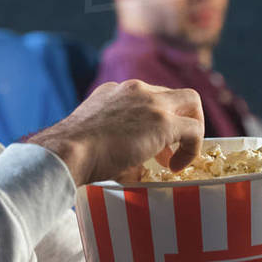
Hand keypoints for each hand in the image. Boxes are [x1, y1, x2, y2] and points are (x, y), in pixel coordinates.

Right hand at [27, 79, 203, 185]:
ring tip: (178, 160)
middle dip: (179, 120)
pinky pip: (193, 129)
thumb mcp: (96, 140)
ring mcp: (150, 101)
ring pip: (191, 102)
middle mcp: (135, 89)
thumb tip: (133, 172)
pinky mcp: (162, 121)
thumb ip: (118, 147)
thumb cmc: (74, 154)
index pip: (148, 97)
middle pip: (174, 94)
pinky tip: (176, 167)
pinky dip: (192, 148)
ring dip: (191, 130)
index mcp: (116, 92)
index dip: (156, 121)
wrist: (67, 152)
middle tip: (171, 150)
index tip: (152, 145)